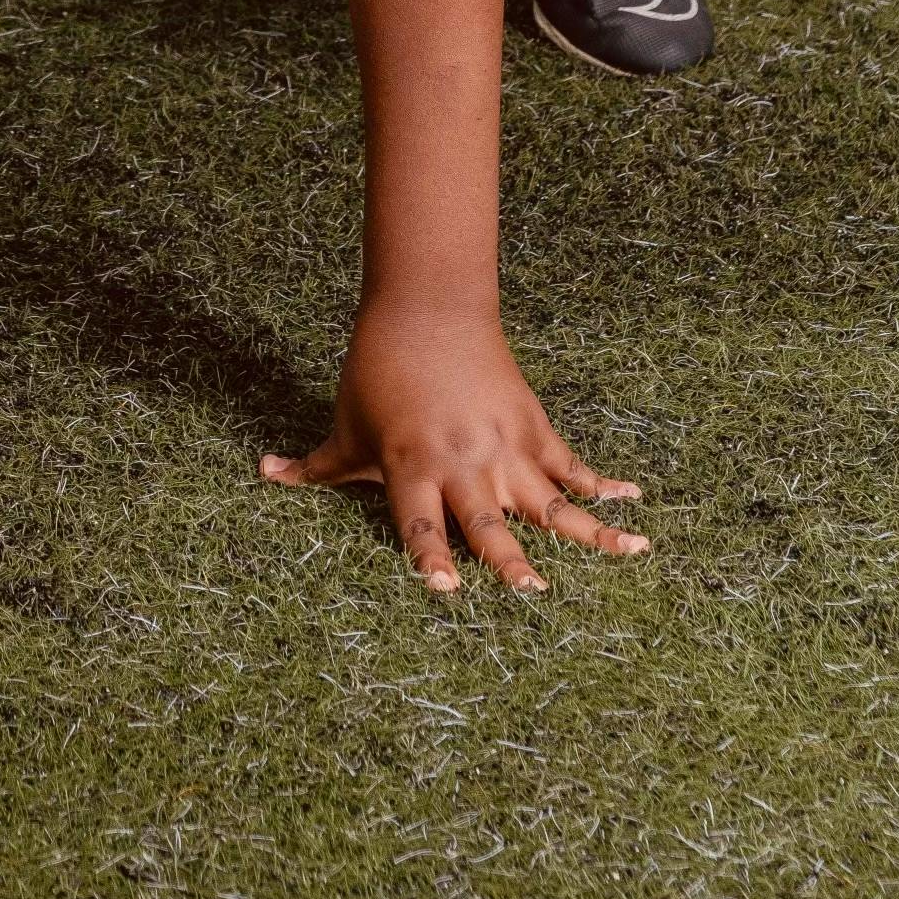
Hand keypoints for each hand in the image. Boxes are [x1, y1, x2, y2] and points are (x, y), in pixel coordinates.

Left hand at [259, 301, 647, 593]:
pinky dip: (602, 483)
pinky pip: (570, 463)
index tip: (443, 589)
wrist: (425, 306)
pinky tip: (633, 501)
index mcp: (411, 466)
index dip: (428, 555)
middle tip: (531, 591)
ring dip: (590, 532)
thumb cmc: (377, 372)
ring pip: (549, 500)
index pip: (418, 523)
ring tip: (633, 555)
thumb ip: (317, 465)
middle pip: (486, 520)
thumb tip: (265, 473)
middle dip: (507, 558)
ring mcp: (503, 444)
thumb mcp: (346, 424)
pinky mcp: (530, 425)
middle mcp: (461, 461)